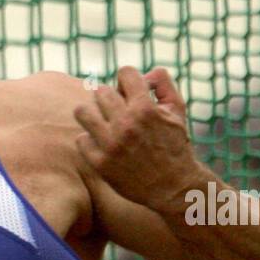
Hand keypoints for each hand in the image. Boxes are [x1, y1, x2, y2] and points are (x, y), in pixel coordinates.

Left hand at [74, 66, 203, 214]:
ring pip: (82, 112)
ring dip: (91, 115)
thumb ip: (164, 85)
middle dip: (109, 98)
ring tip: (101, 122)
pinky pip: (81, 139)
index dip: (128, 79)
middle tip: (116, 110)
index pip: (124, 73)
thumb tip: (147, 72)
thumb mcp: (177, 111)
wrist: (172, 187)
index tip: (129, 91)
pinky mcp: (100, 163)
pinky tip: (102, 145)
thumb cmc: (174, 146)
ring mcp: (111, 144)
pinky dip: (90, 141)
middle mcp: (126, 124)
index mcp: (145, 108)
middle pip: (100, 91)